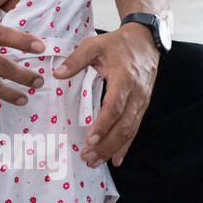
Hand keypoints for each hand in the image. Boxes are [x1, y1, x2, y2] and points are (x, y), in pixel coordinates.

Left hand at [54, 23, 158, 167]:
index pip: (114, 107)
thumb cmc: (118, 44)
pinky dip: (125, 146)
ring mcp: (141, 102)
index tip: (89, 139)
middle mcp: (136, 94)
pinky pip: (134, 129)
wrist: (146, 41)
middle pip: (123, 125)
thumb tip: (57, 74)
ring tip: (95, 161)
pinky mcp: (142, 106)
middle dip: (105, 145)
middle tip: (87, 157)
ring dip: (112, 149)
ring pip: (129, 131)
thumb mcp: (95, 45)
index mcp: (124, 79)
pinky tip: (115, 160)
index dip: (103, 124)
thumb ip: (76, 59)